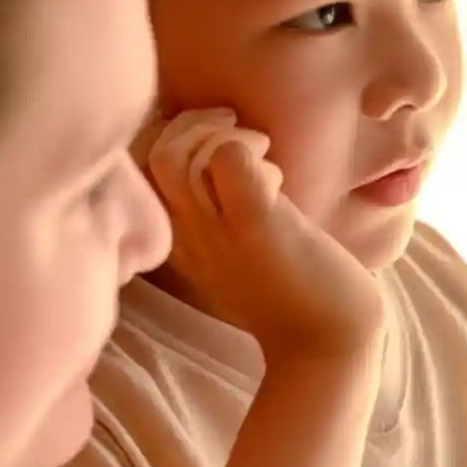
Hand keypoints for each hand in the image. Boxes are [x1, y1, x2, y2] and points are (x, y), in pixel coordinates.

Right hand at [137, 108, 384, 360]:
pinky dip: (249, 149)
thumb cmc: (289, 288)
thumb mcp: (236, 248)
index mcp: (177, 240)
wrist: (328, 341)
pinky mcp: (255, 225)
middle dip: (190, 125)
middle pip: (151, 157)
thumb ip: (217, 209)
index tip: (211, 141)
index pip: (138, 170)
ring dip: (220, 134)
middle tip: (232, 128)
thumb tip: (220, 152)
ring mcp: (216, 233)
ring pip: (178, 157)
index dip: (169, 139)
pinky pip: (230, 161)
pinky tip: (275, 174)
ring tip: (257, 148)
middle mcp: (186, 237)